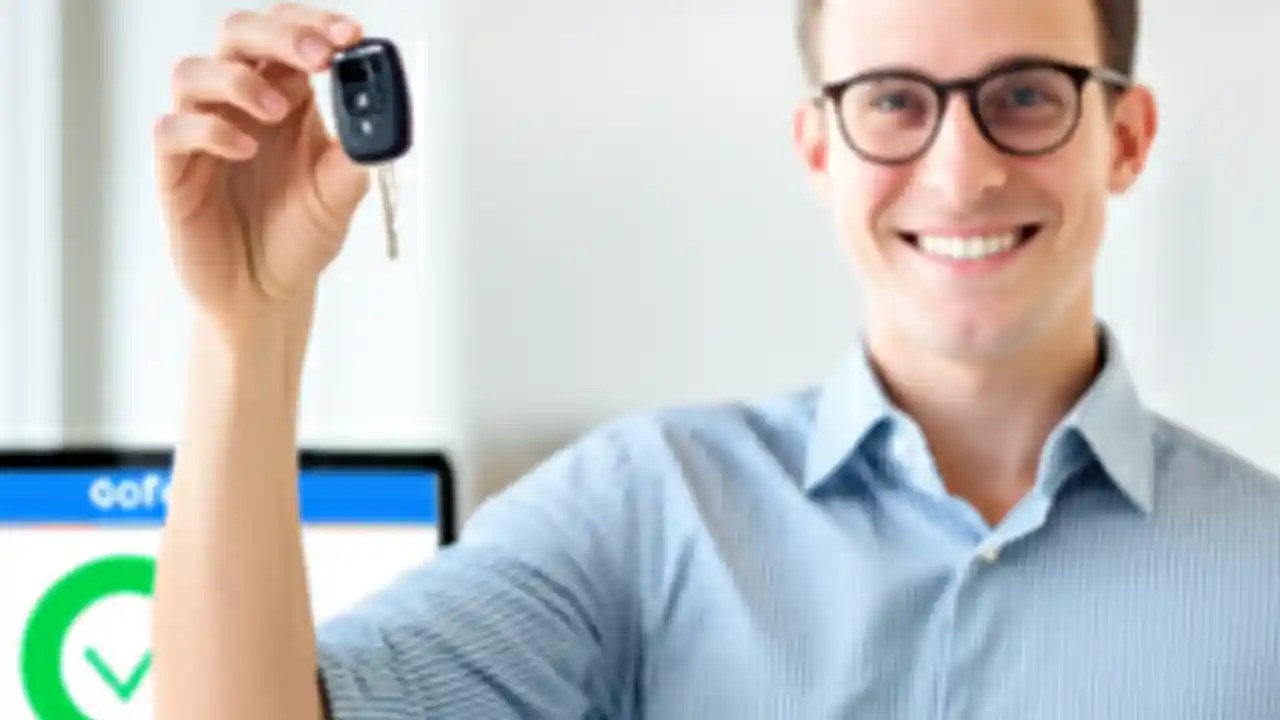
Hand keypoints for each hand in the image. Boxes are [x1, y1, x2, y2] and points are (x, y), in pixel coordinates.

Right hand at [155, 3, 370, 333]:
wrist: (269, 295)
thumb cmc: (300, 236)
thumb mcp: (342, 193)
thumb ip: (359, 153)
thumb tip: (380, 120)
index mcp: (285, 97)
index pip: (289, 35)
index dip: (316, 24)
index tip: (352, 35)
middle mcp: (240, 106)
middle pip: (238, 34)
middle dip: (279, 34)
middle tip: (319, 55)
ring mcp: (203, 135)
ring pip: (193, 71)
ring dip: (239, 80)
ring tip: (276, 111)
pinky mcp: (176, 172)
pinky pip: (171, 130)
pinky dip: (208, 131)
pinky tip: (244, 150)